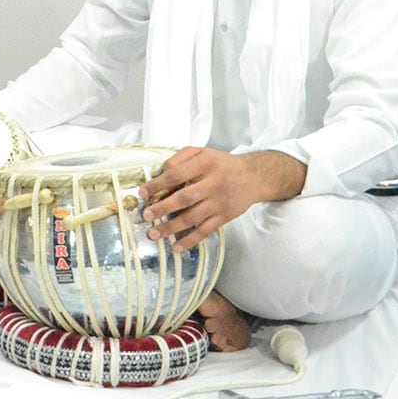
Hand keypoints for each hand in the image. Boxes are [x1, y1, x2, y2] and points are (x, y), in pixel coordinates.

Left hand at [138, 147, 306, 251]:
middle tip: (146, 215)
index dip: (158, 184)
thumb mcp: (201, 151)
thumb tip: (160, 172)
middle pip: (184, 198)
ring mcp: (219, 203)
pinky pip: (206, 231)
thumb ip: (180, 158)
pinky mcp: (224, 217)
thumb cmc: (222, 163)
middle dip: (163, 208)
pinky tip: (177, 247)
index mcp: (204, 165)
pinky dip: (190, 240)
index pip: (176, 174)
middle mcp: (212, 184)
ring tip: (155, 234)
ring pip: (193, 217)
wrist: (254, 176)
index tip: (143, 192)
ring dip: (172, 227)